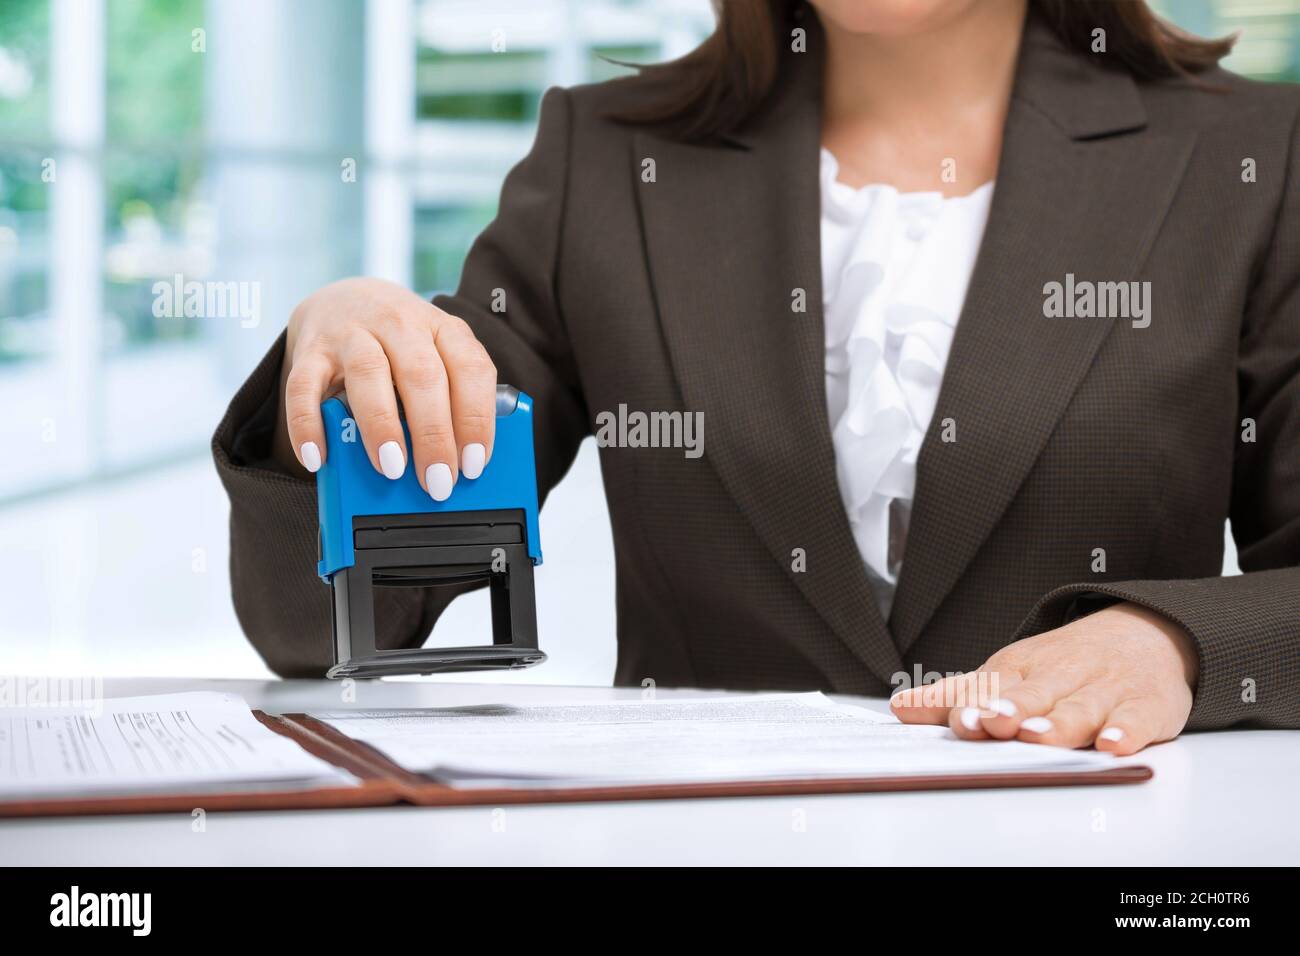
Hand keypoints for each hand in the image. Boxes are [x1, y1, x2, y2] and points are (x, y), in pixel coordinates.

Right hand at [272, 277, 496, 499]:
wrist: (343, 300)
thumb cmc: (402, 345)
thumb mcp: (437, 357)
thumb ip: (450, 398)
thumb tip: (457, 463)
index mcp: (443, 328)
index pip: (470, 369)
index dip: (475, 418)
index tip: (474, 463)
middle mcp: (400, 323)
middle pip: (422, 376)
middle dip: (433, 434)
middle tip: (437, 480)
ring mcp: (352, 333)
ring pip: (368, 373)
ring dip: (382, 425)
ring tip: (391, 469)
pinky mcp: (310, 350)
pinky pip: (303, 386)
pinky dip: (308, 424)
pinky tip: (318, 457)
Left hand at [889, 602, 1198, 754]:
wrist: (1144, 633)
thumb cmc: (1063, 665)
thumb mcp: (1008, 674)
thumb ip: (956, 696)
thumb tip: (899, 708)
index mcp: (1020, 670)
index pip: (991, 687)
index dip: (973, 705)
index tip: (958, 721)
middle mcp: (1059, 677)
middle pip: (1033, 696)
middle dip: (1011, 710)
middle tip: (992, 722)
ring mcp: (1103, 690)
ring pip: (1079, 708)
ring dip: (1058, 723)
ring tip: (1038, 737)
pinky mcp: (1145, 705)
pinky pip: (1137, 719)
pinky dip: (1127, 731)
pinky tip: (1114, 745)